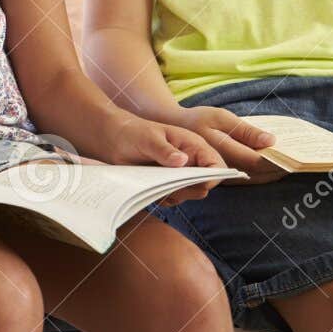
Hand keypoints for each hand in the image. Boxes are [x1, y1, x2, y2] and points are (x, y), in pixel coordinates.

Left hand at [93, 112, 229, 203]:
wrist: (115, 140)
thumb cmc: (133, 133)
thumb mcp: (148, 139)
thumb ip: (164, 150)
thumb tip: (182, 161)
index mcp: (194, 146)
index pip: (217, 165)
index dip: (213, 177)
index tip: (198, 183)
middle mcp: (191, 161)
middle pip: (205, 185)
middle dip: (189, 189)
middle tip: (167, 182)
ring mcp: (181, 174)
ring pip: (190, 194)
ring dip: (175, 194)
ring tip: (154, 182)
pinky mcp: (169, 184)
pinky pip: (174, 199)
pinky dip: (164, 198)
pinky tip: (150, 187)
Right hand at [171, 106, 283, 183]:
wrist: (173, 130)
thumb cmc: (197, 119)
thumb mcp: (220, 117)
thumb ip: (245, 130)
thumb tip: (271, 141)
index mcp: (223, 150)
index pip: (257, 161)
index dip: (276, 161)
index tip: (293, 158)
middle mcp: (221, 166)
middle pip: (257, 175)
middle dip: (278, 170)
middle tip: (297, 164)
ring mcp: (219, 173)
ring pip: (251, 179)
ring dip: (270, 174)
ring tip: (287, 166)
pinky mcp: (219, 175)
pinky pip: (244, 179)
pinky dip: (259, 174)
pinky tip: (270, 167)